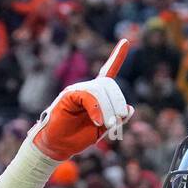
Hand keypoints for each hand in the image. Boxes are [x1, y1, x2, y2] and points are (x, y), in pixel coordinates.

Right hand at [29, 40, 133, 160]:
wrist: (57, 146)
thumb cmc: (77, 137)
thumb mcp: (103, 129)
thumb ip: (117, 119)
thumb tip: (129, 108)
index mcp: (96, 95)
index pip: (108, 72)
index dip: (117, 57)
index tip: (126, 42)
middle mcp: (87, 88)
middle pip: (109, 84)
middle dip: (117, 103)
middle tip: (116, 123)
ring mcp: (77, 90)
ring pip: (100, 90)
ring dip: (108, 109)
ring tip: (106, 125)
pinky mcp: (68, 95)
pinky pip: (88, 96)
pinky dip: (96, 109)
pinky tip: (97, 122)